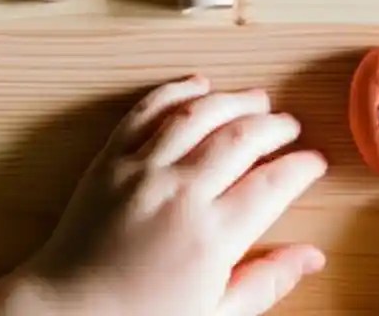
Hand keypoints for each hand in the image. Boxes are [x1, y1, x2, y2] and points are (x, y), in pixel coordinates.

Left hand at [0, 75, 328, 315]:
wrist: (64, 314)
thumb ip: (265, 282)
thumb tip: (313, 257)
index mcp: (212, 236)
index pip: (274, 185)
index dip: (302, 167)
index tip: (313, 162)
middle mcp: (180, 193)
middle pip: (242, 138)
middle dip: (275, 127)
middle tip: (290, 127)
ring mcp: (142, 171)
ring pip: (199, 115)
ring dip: (234, 100)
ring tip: (256, 99)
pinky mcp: (110, 160)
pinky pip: (147, 111)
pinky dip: (176, 91)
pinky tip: (198, 85)